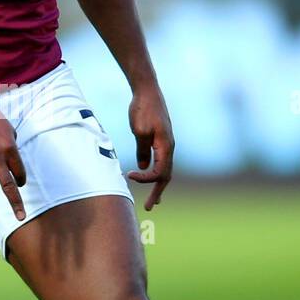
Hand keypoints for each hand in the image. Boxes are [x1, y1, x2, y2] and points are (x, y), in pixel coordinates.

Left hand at [126, 81, 173, 209]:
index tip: (129, 176)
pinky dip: (156, 172)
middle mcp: (170, 147)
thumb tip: (143, 167)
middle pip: (166, 175)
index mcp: (166, 146)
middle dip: (158, 192)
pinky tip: (148, 175)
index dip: (145, 179)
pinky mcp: (161, 139)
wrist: (147, 91)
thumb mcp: (139, 131)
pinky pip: (161, 160)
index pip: (159, 172)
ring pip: (165, 169)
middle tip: (150, 207)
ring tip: (155, 200)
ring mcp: (166, 143)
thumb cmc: (143, 109)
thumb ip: (142, 150)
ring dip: (158, 185)